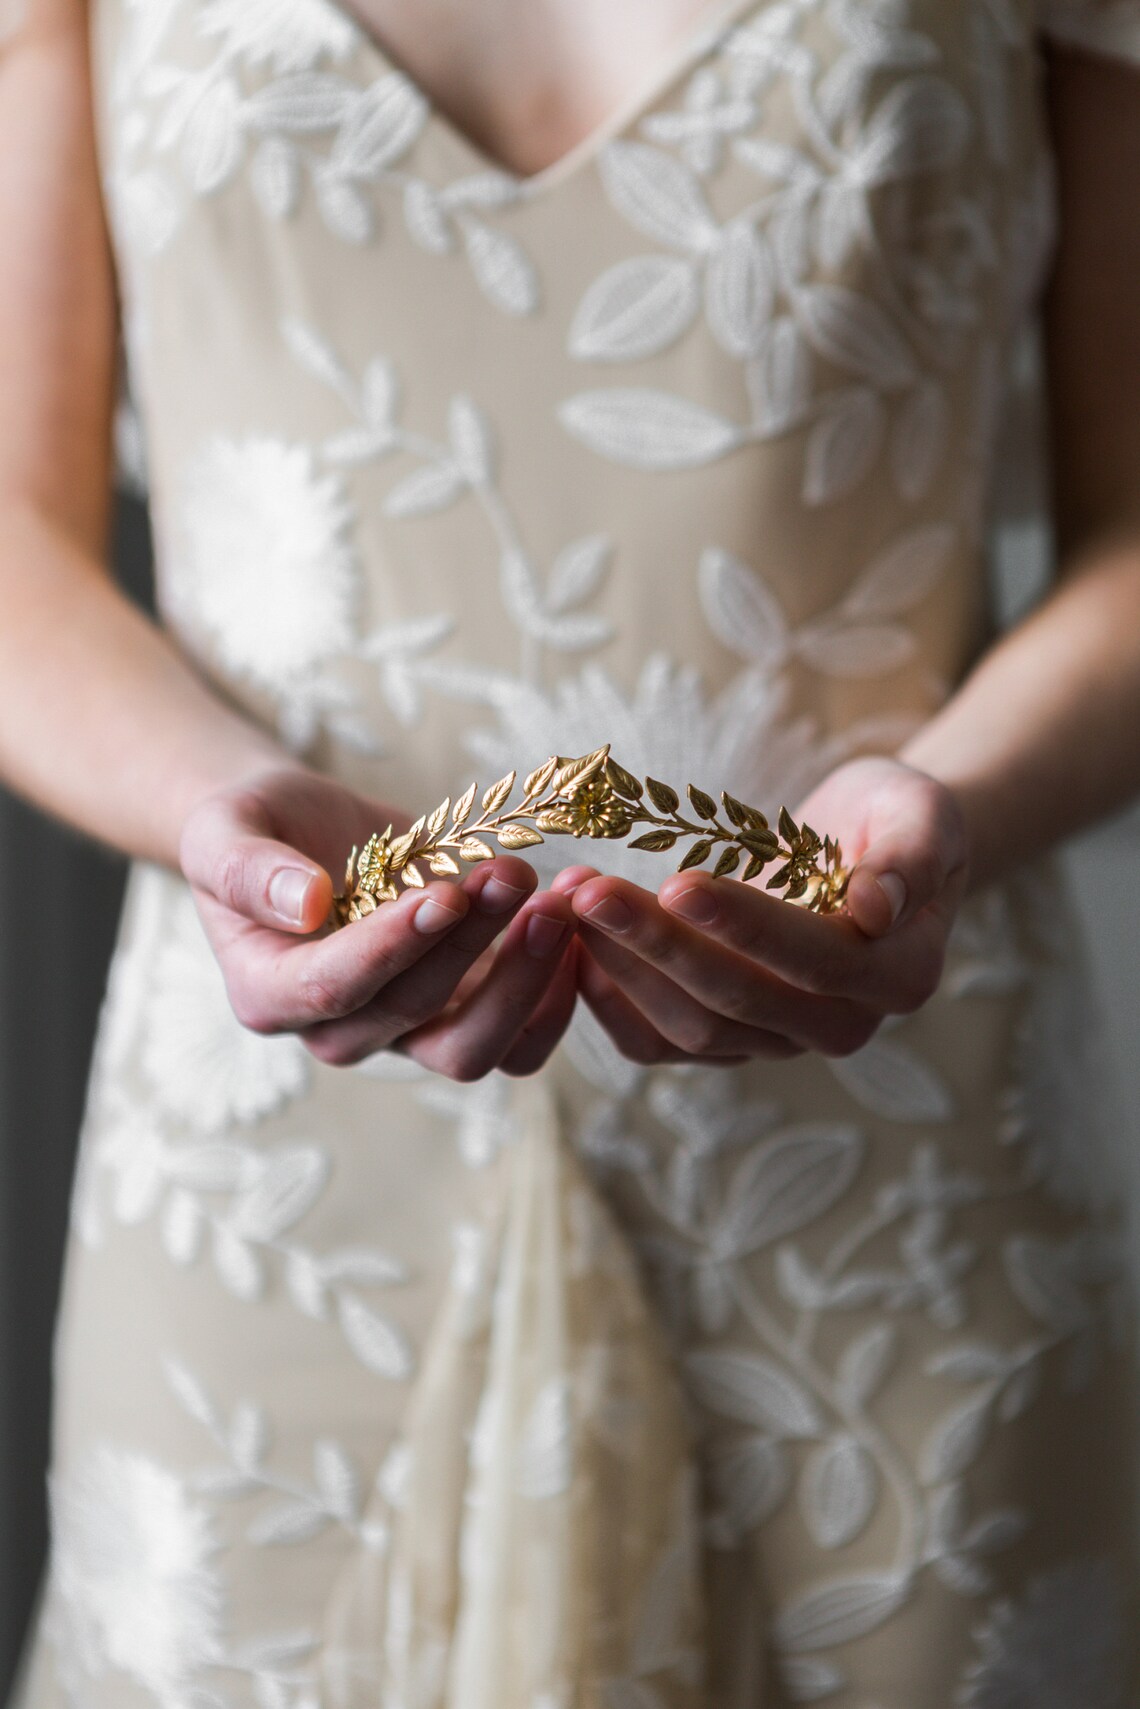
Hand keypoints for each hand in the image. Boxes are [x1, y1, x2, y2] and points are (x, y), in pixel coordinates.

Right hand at [180, 765, 577, 1078]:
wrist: (305, 834)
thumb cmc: (257, 827)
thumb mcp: (225, 830)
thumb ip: (248, 868)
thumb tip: (304, 902)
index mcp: (269, 994)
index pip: (334, 989)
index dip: (395, 947)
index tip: (447, 893)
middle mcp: (338, 1031)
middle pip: (417, 1017)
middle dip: (473, 947)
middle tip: (517, 875)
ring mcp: (405, 1033)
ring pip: (477, 1046)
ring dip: (525, 980)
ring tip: (556, 902)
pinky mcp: (460, 1016)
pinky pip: (519, 1038)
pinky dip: (554, 993)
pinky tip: (575, 927)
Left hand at [555, 757, 968, 1065]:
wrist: (867, 849)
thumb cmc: (896, 817)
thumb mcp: (921, 813)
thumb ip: (908, 857)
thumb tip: (875, 908)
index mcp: (900, 976)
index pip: (815, 960)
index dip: (746, 926)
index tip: (679, 882)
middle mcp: (843, 1026)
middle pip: (739, 1002)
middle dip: (658, 945)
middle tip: (591, 891)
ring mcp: (779, 1042)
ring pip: (689, 1027)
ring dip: (622, 965)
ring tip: (572, 899)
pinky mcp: (727, 1041)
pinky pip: (658, 1043)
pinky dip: (610, 1001)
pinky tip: (570, 946)